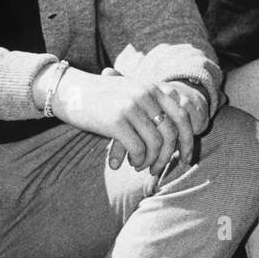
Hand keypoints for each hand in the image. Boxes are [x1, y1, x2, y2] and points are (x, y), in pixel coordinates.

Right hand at [51, 69, 204, 173]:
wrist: (69, 90)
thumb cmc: (101, 97)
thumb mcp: (131, 92)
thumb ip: (152, 105)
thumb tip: (174, 136)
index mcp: (154, 88)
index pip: (183, 116)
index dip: (188, 140)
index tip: (187, 159)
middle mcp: (146, 95)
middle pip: (171, 133)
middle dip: (169, 156)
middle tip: (159, 169)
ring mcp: (132, 107)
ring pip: (155, 144)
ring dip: (150, 161)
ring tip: (140, 166)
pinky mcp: (117, 121)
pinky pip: (137, 149)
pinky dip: (137, 160)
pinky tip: (129, 163)